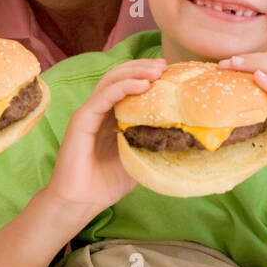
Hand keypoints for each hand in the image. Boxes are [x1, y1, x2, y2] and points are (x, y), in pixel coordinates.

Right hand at [47, 58, 165, 223]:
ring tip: (157, 70)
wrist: (81, 201)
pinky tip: (142, 85)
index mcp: (113, 115)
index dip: (148, 75)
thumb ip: (154, 142)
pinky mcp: (81, 120)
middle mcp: (100, 109)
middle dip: (143, 67)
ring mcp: (89, 112)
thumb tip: (186, 135)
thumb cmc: (108, 182)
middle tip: (165, 64)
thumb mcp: (140, 158)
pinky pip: (103, 97)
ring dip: (135, 72)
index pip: (129, 84)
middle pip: (120, 75)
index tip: (172, 72)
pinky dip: (123, 88)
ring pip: (111, 80)